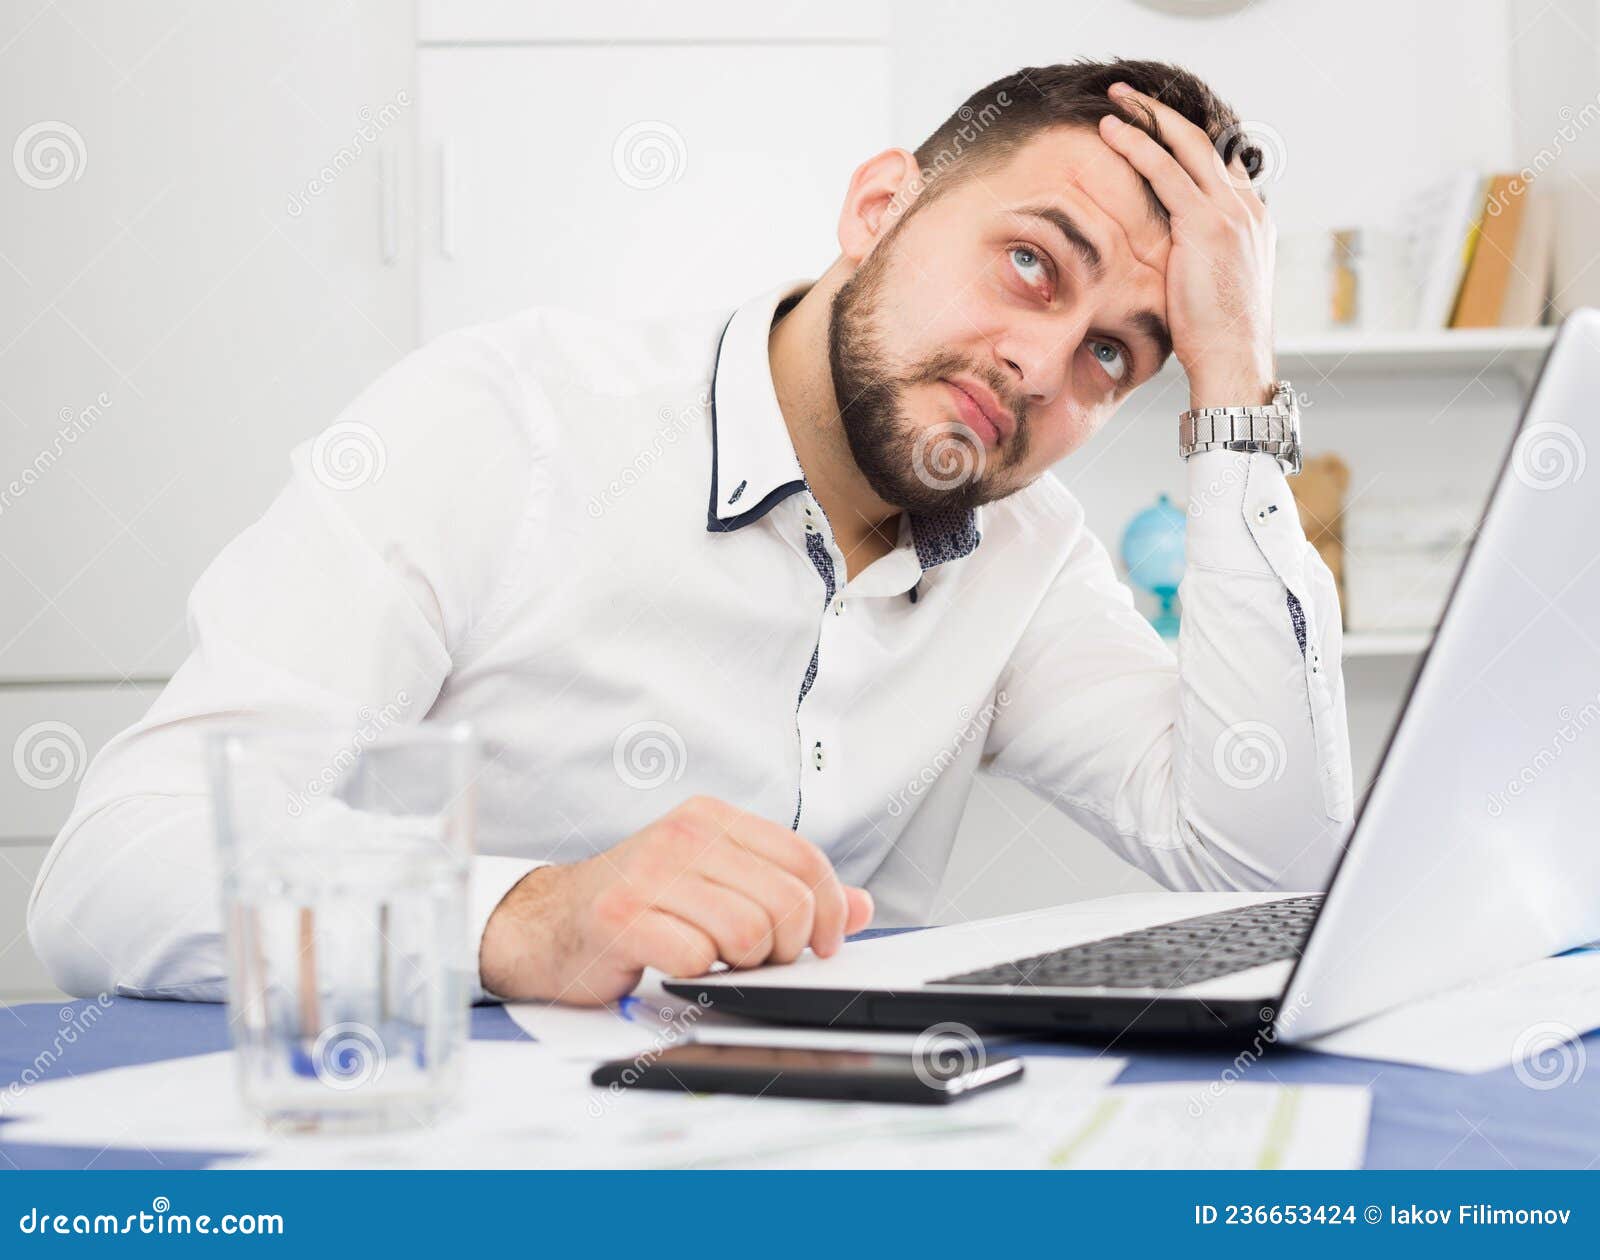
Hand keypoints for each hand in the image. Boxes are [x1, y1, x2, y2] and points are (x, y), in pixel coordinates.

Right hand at [478, 795, 874, 1004]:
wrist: (547, 924)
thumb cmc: (636, 905)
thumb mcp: (717, 882)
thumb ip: (786, 890)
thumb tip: (862, 907)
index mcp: (712, 818)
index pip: (804, 859)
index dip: (829, 911)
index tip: (822, 943)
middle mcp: (684, 834)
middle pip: (786, 902)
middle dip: (784, 946)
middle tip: (757, 958)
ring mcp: (651, 873)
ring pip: (749, 933)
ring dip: (739, 963)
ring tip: (712, 958)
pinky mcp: (623, 918)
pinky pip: (697, 958)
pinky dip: (696, 974)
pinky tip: (675, 964)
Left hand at [1097, 83, 1275, 408]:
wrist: (1234, 360)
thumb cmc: (1215, 338)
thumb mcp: (1209, 287)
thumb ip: (1194, 258)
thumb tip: (1165, 260)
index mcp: (1252, 221)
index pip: (1221, 164)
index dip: (1187, 140)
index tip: (1157, 125)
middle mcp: (1247, 208)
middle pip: (1206, 142)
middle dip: (1167, 114)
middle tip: (1133, 96)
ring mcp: (1230, 213)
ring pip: (1185, 146)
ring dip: (1148, 116)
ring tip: (1117, 99)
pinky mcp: (1206, 224)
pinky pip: (1166, 171)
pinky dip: (1138, 146)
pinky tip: (1114, 132)